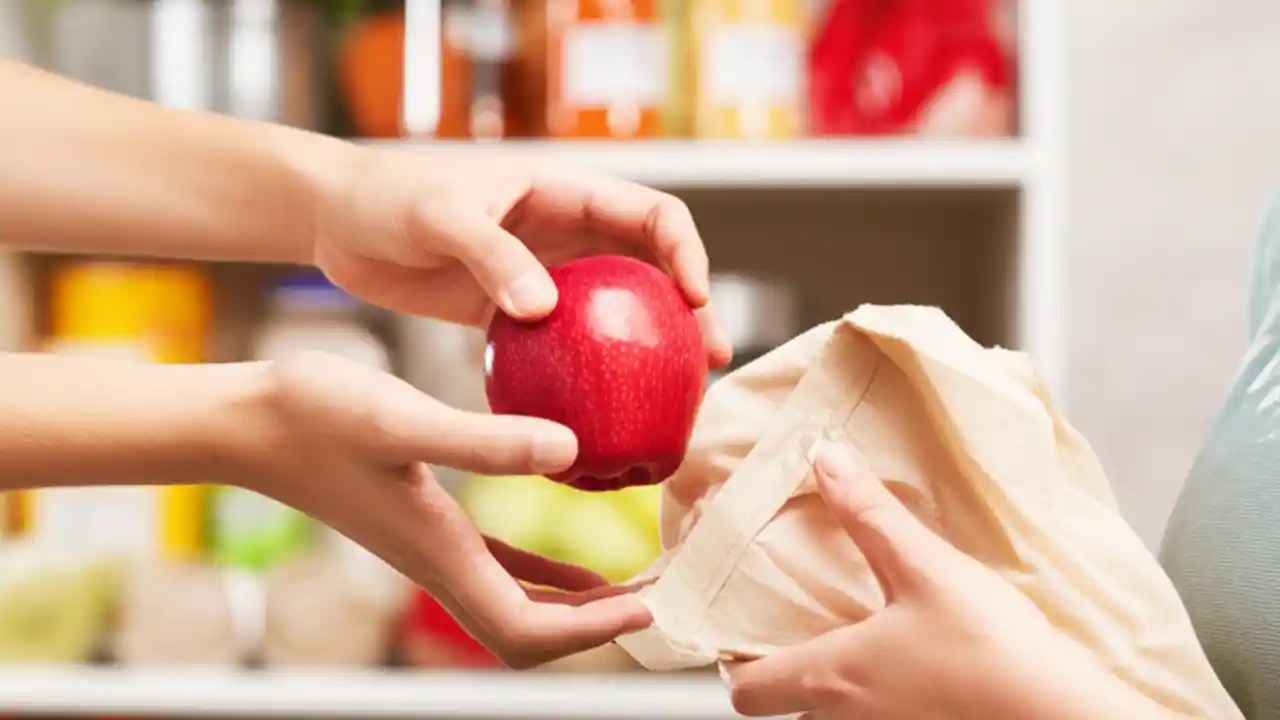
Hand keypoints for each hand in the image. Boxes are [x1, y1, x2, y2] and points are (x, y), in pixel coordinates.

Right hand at [232, 351, 650, 668]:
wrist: (246, 418)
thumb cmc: (313, 415)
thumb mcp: (403, 418)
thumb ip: (484, 441)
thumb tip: (570, 451)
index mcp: (439, 553)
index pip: (523, 630)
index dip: (589, 631)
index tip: (648, 607)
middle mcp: (436, 563)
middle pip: (524, 633)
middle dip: (592, 630)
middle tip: (657, 602)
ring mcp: (427, 547)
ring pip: (514, 604)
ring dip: (575, 608)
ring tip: (633, 588)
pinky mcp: (421, 520)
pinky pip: (496, 567)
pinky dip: (542, 573)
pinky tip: (572, 562)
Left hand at [313, 146, 732, 367]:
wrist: (334, 221)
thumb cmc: (385, 198)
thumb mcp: (438, 215)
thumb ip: (492, 255)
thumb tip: (544, 309)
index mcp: (564, 192)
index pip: (652, 214)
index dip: (685, 253)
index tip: (692, 300)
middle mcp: (566, 234)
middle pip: (650, 272)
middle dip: (689, 312)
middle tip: (710, 362)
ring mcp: (543, 277)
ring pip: (614, 316)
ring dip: (646, 352)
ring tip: (671, 400)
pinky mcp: (512, 315)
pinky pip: (564, 348)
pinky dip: (585, 377)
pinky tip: (593, 417)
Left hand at [726, 441, 1160, 719]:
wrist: (1064, 719)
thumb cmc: (992, 653)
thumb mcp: (925, 568)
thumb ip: (869, 515)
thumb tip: (825, 461)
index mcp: (829, 680)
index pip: (744, 692)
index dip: (739, 663)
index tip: (751, 633)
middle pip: (790, 704)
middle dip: (798, 667)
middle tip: (818, 621)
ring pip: (839, 718)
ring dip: (848, 686)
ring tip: (875, 639)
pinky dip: (888, 701)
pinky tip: (920, 671)